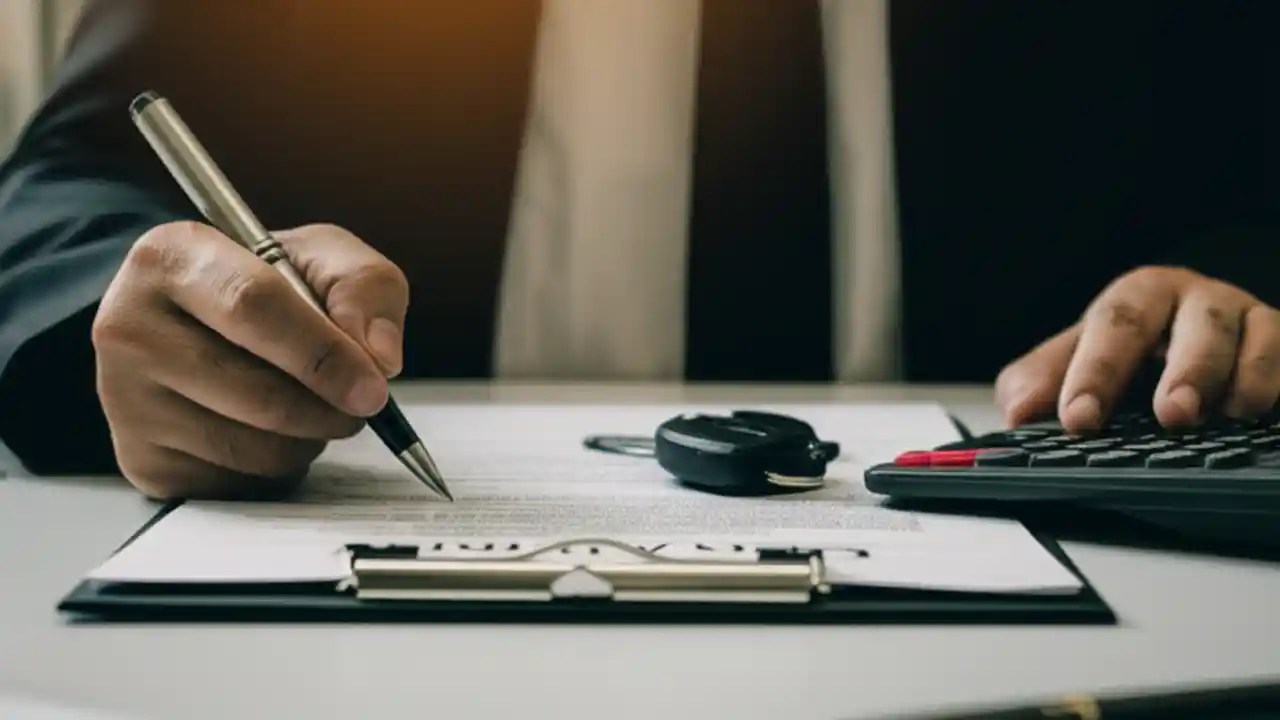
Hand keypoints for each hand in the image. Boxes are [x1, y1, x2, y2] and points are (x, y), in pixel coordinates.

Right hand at [92, 222, 408, 498]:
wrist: (196, 323)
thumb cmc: (263, 284)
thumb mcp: (322, 258)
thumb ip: (365, 287)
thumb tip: (379, 356)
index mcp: (170, 258)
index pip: (252, 307)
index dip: (324, 354)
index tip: (373, 388)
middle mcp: (129, 327)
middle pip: (260, 394)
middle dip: (330, 409)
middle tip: (361, 404)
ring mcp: (126, 401)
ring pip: (254, 449)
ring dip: (309, 438)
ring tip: (307, 403)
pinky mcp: (142, 460)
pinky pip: (238, 483)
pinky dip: (277, 466)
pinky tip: (268, 429)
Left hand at [997, 266, 1279, 432]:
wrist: (1179, 356)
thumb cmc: (1121, 361)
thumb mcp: (1070, 367)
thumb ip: (1038, 383)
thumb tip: (1019, 412)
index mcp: (1136, 299)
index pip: (1114, 326)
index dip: (1096, 372)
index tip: (1079, 419)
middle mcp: (1196, 302)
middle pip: (1196, 323)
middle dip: (1185, 369)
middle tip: (1173, 415)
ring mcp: (1247, 323)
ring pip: (1254, 337)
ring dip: (1243, 376)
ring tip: (1225, 414)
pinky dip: (1278, 382)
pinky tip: (1259, 412)